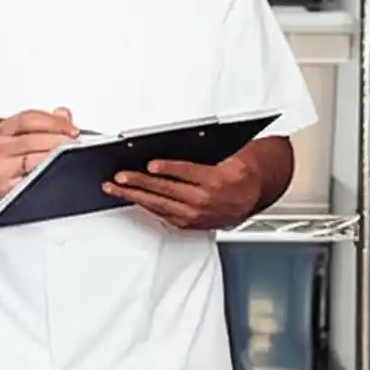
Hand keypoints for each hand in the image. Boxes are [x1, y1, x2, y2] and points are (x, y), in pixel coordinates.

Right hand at [0, 107, 79, 197]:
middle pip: (31, 140)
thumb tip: (63, 114)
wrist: (1, 181)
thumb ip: (49, 122)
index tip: (73, 130)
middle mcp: (1, 147)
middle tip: (75, 144)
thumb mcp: (30, 135)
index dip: (54, 123)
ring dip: (54, 159)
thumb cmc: (18, 157)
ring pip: (31, 161)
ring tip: (69, 158)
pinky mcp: (7, 188)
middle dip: (58, 142)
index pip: (29, 119)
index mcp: (6, 129)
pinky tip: (57, 173)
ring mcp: (2, 168)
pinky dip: (46, 176)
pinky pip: (31, 181)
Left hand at [102, 158, 259, 230]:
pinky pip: (163, 214)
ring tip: (116, 189)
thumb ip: (203, 155)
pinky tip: (132, 198)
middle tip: (120, 177)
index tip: (151, 165)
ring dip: (135, 196)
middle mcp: (203, 200)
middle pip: (166, 190)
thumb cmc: (239, 173)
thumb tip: (176, 146)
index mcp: (214, 180)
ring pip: (160, 205)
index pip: (186, 172)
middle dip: (140, 183)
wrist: (253, 196)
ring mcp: (195, 214)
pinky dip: (146, 205)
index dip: (168, 168)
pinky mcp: (190, 223)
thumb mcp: (228, 157)